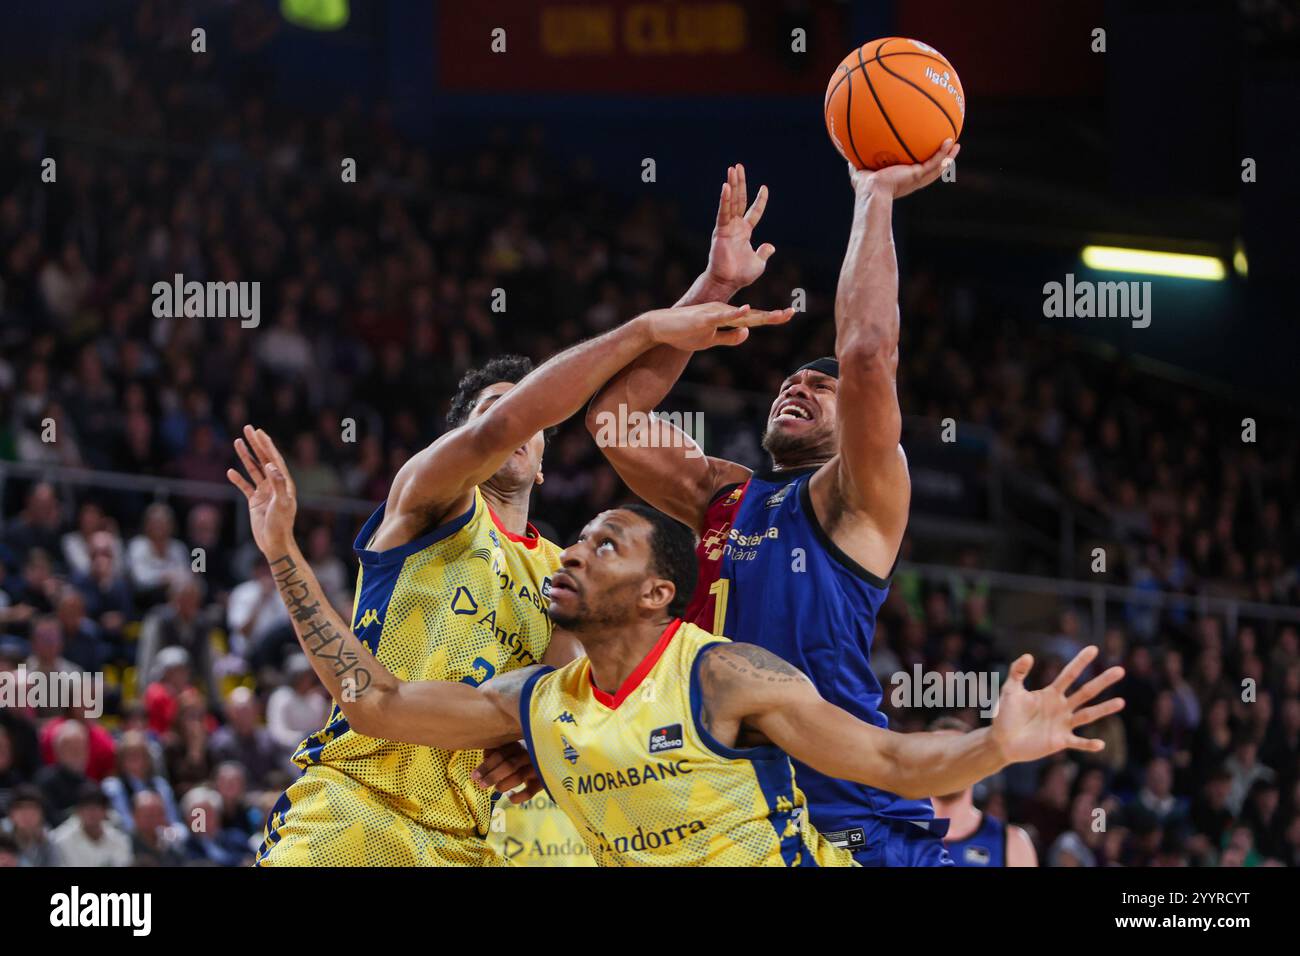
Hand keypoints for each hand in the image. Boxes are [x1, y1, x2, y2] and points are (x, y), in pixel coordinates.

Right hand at [226, 424, 297, 556]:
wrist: (274, 543)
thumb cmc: (281, 524)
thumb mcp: (281, 503)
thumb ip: (277, 484)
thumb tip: (271, 465)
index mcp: (284, 483)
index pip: (274, 459)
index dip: (267, 444)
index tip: (259, 431)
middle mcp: (275, 485)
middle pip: (264, 459)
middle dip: (256, 444)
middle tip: (248, 428)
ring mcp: (264, 492)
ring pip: (253, 470)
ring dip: (245, 456)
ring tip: (237, 441)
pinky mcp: (255, 501)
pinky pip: (245, 486)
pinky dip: (238, 479)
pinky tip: (230, 471)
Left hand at [471, 742, 542, 804]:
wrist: (552, 758)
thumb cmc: (524, 755)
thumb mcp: (513, 749)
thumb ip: (498, 751)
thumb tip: (485, 756)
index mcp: (519, 745)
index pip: (500, 754)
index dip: (486, 766)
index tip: (474, 776)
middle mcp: (530, 755)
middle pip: (508, 766)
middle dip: (492, 777)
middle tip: (481, 785)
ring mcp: (538, 768)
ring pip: (519, 777)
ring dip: (503, 785)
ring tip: (496, 789)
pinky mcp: (543, 782)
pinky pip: (529, 792)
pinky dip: (517, 797)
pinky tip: (510, 797)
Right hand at [644, 301, 793, 352]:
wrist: (660, 327)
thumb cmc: (683, 333)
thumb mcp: (710, 340)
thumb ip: (729, 337)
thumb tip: (747, 332)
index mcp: (726, 318)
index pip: (753, 318)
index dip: (771, 317)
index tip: (788, 314)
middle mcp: (724, 312)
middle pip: (752, 314)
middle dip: (772, 315)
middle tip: (791, 313)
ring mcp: (714, 313)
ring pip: (741, 314)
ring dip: (759, 315)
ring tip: (777, 314)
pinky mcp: (704, 317)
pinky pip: (722, 316)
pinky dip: (735, 313)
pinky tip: (747, 310)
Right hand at [704, 164, 775, 291]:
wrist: (728, 281)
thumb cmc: (741, 274)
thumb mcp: (758, 262)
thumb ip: (764, 252)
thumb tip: (770, 246)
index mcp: (745, 232)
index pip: (754, 212)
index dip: (760, 200)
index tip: (764, 187)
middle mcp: (735, 226)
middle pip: (739, 200)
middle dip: (740, 183)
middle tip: (738, 167)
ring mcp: (727, 227)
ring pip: (731, 202)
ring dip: (732, 185)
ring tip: (732, 169)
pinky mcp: (720, 230)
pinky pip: (723, 213)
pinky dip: (725, 200)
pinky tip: (726, 187)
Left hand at [850, 139, 959, 199]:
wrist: (871, 191)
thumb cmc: (864, 186)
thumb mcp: (860, 169)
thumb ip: (857, 159)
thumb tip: (848, 149)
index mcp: (901, 178)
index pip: (915, 171)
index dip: (922, 163)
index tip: (925, 154)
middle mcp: (911, 179)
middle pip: (930, 169)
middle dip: (940, 160)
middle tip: (948, 148)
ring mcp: (917, 178)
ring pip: (938, 167)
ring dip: (948, 156)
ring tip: (956, 144)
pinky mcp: (918, 175)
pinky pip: (935, 163)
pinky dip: (943, 154)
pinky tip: (949, 142)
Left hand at [989, 646, 1124, 763]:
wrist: (1002, 740)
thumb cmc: (1005, 714)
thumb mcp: (1010, 691)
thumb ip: (1017, 672)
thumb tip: (1028, 655)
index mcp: (1051, 693)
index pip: (1069, 675)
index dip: (1080, 662)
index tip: (1093, 649)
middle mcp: (1061, 707)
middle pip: (1085, 692)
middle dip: (1102, 681)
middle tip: (1120, 670)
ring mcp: (1063, 724)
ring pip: (1087, 715)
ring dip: (1104, 709)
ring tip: (1121, 702)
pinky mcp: (1060, 741)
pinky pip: (1078, 743)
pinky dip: (1089, 744)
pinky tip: (1100, 744)